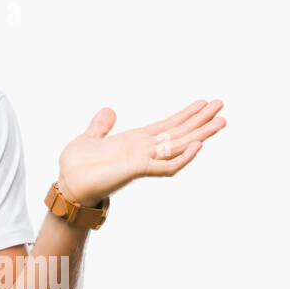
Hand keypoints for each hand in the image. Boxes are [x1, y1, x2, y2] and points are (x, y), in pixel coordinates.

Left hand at [56, 98, 224, 206]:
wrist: (67, 185)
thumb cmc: (76, 167)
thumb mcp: (89, 138)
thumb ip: (101, 126)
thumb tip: (109, 111)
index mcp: (135, 141)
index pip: (167, 126)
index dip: (185, 115)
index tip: (202, 103)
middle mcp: (144, 150)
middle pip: (180, 133)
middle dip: (201, 120)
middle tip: (222, 107)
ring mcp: (143, 160)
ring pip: (180, 146)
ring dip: (201, 134)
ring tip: (221, 121)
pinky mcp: (138, 169)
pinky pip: (167, 166)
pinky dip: (184, 157)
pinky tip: (198, 145)